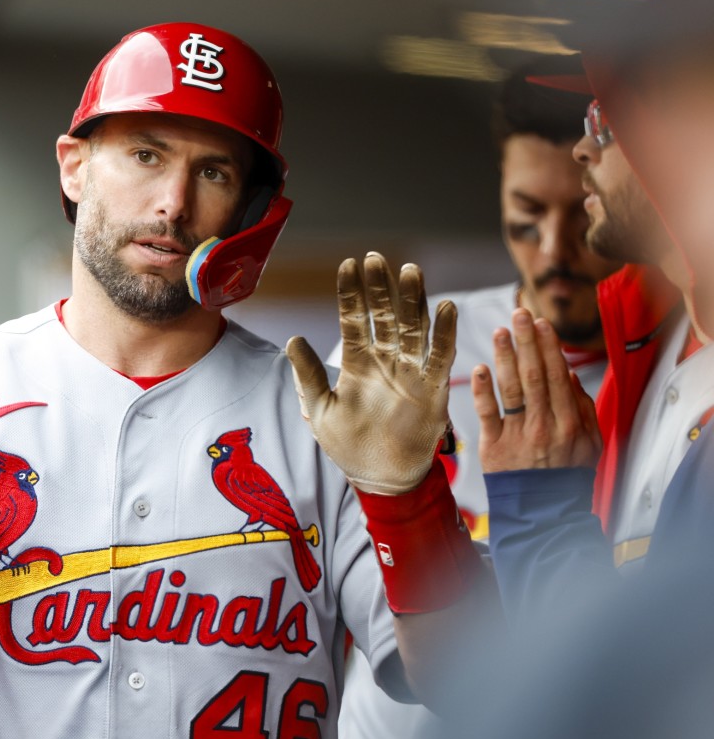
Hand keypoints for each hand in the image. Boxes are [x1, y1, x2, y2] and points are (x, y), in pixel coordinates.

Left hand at [286, 252, 455, 493]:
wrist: (381, 479)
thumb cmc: (348, 446)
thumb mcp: (321, 411)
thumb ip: (309, 376)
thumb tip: (292, 339)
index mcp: (357, 363)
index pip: (354, 320)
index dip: (351, 293)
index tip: (348, 264)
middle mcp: (384, 361)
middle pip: (384, 317)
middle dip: (380, 288)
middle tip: (376, 259)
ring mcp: (410, 373)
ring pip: (412, 329)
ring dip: (413, 301)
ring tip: (411, 271)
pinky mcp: (433, 390)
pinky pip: (441, 358)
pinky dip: (444, 335)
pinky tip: (446, 309)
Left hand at [472, 308, 600, 472]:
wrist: (543, 511)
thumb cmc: (567, 473)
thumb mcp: (590, 443)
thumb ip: (581, 408)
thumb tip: (569, 374)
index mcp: (569, 423)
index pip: (558, 378)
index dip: (550, 349)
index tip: (543, 324)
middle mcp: (544, 426)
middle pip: (534, 377)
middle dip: (527, 343)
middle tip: (520, 315)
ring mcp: (518, 435)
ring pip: (511, 390)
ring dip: (505, 358)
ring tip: (499, 332)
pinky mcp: (494, 446)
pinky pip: (487, 414)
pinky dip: (483, 390)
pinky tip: (480, 368)